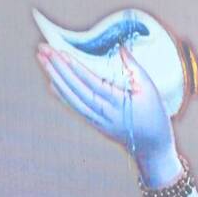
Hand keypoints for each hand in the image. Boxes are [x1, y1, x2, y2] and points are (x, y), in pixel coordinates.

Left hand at [37, 42, 174, 164]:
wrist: (152, 149)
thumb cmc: (154, 117)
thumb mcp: (150, 89)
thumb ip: (134, 67)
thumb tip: (121, 48)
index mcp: (118, 104)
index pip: (91, 83)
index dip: (75, 68)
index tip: (60, 53)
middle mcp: (104, 114)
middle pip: (76, 90)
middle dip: (58, 69)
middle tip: (43, 50)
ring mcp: (98, 121)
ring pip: (72, 99)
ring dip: (56, 79)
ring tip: (43, 61)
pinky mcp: (96, 125)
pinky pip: (76, 109)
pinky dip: (63, 96)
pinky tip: (52, 84)